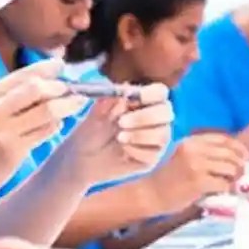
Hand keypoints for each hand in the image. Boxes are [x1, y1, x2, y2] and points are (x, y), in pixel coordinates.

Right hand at [0, 60, 86, 194]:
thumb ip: (8, 95)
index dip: (45, 69)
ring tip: (76, 104)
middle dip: (59, 87)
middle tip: (73, 90)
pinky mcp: (13, 151)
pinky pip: (44, 133)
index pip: (21, 75)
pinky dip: (55, 126)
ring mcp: (3, 132)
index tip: (61, 66)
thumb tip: (44, 77)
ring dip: (66, 106)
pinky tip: (57, 125)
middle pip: (35, 89)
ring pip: (46, 111)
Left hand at [54, 83, 174, 185]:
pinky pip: (154, 153)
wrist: (82, 157)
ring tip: (119, 138)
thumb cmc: (91, 130)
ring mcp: (155, 138)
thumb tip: (126, 91)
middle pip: (166, 112)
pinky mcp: (151, 157)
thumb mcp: (96, 113)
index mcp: (143, 101)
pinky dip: (137, 150)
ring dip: (140, 135)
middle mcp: (154, 118)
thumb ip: (111, 101)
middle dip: (144, 117)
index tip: (137, 96)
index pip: (160, 92)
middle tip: (121, 122)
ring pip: (162, 134)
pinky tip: (123, 150)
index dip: (152, 93)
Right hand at [148, 134, 248, 211]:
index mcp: (190, 141)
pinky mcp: (198, 182)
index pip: (223, 139)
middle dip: (239, 166)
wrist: (150, 194)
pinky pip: (224, 184)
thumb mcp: (184, 156)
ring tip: (228, 184)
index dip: (238, 148)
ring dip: (233, 178)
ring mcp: (195, 165)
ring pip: (230, 168)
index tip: (245, 157)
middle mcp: (193, 149)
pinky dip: (226, 189)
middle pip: (229, 153)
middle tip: (238, 176)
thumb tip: (236, 157)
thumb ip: (205, 153)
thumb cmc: (169, 178)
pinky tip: (219, 192)